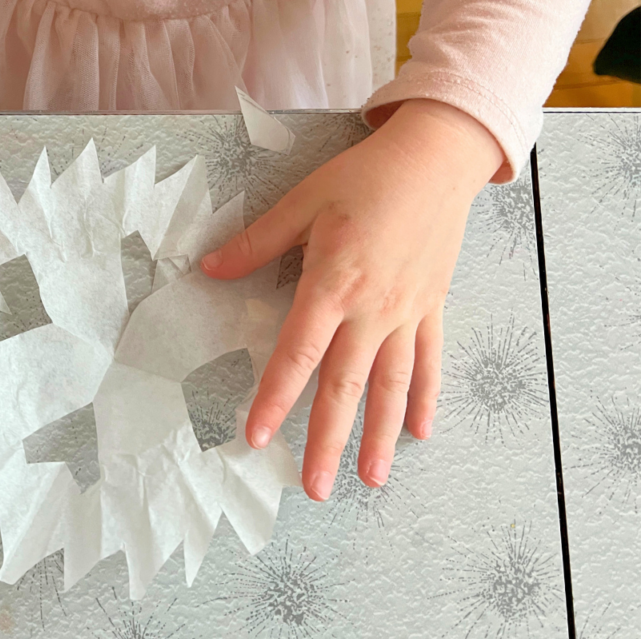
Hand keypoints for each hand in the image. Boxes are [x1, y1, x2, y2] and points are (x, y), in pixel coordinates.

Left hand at [201, 99, 504, 499]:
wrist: (436, 158)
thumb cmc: (365, 177)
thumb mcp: (303, 201)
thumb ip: (257, 242)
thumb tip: (209, 269)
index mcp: (333, 283)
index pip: (298, 353)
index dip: (276, 397)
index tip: (259, 437)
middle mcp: (372, 308)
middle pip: (346, 385)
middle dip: (328, 439)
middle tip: (315, 488)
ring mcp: (407, 311)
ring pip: (391, 384)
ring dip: (379, 434)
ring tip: (369, 479)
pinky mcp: (433, 306)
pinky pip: (430, 360)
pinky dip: (426, 396)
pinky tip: (421, 432)